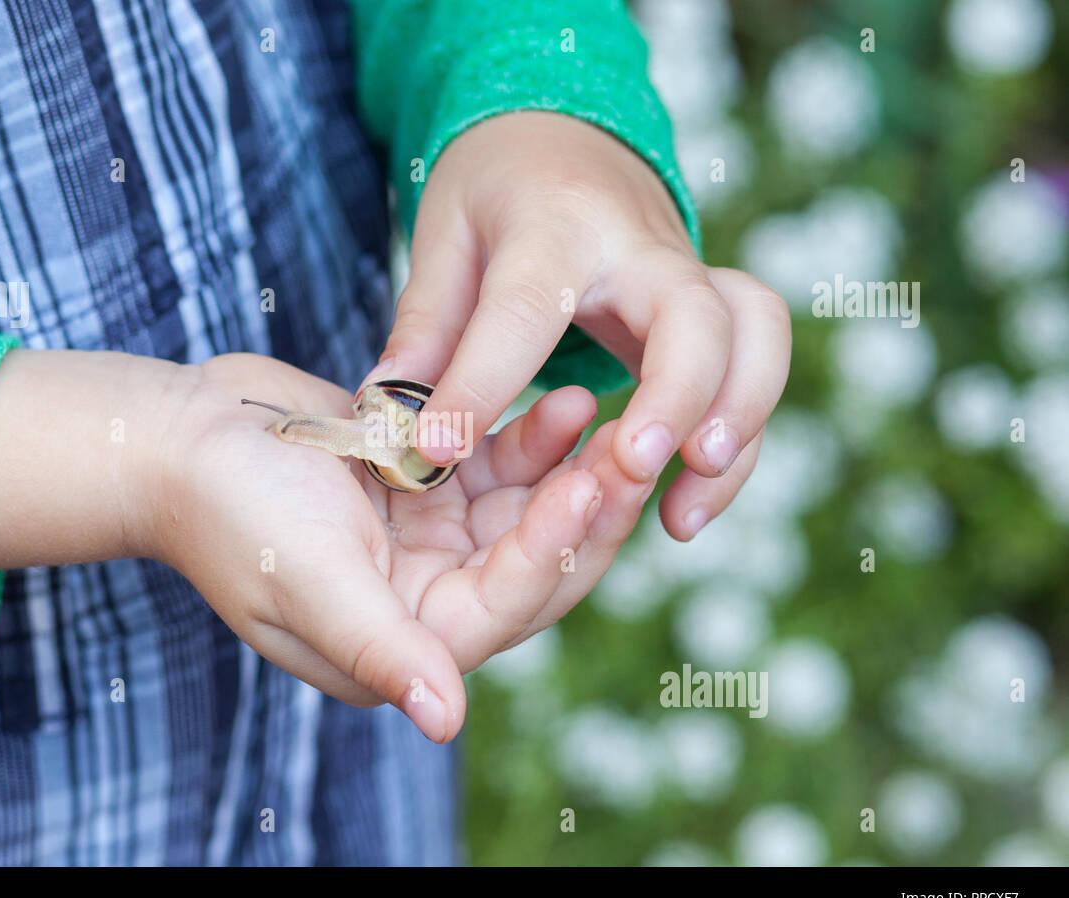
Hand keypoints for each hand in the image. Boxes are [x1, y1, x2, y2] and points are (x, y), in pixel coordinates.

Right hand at [142, 353, 652, 742]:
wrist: (178, 439)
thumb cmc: (230, 512)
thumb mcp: (306, 581)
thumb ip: (382, 648)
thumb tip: (446, 724)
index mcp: (401, 642)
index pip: (502, 607)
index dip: (551, 550)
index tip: (591, 484)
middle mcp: (424, 600)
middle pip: (532, 563)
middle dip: (584, 510)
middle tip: (635, 448)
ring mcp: (429, 540)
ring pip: (526, 510)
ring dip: (568, 466)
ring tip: (605, 411)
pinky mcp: (426, 486)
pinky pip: (497, 467)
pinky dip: (529, 438)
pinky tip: (564, 402)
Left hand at [364, 111, 791, 539]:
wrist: (568, 137)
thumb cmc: (496, 190)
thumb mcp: (443, 233)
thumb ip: (426, 322)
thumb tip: (386, 411)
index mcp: (555, 223)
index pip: (526, 308)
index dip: (480, 384)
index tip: (436, 450)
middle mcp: (639, 247)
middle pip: (692, 313)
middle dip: (678, 396)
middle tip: (637, 465)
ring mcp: (689, 275)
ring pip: (754, 338)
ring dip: (735, 427)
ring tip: (680, 517)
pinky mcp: (713, 310)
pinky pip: (754, 369)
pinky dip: (739, 440)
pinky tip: (686, 506)